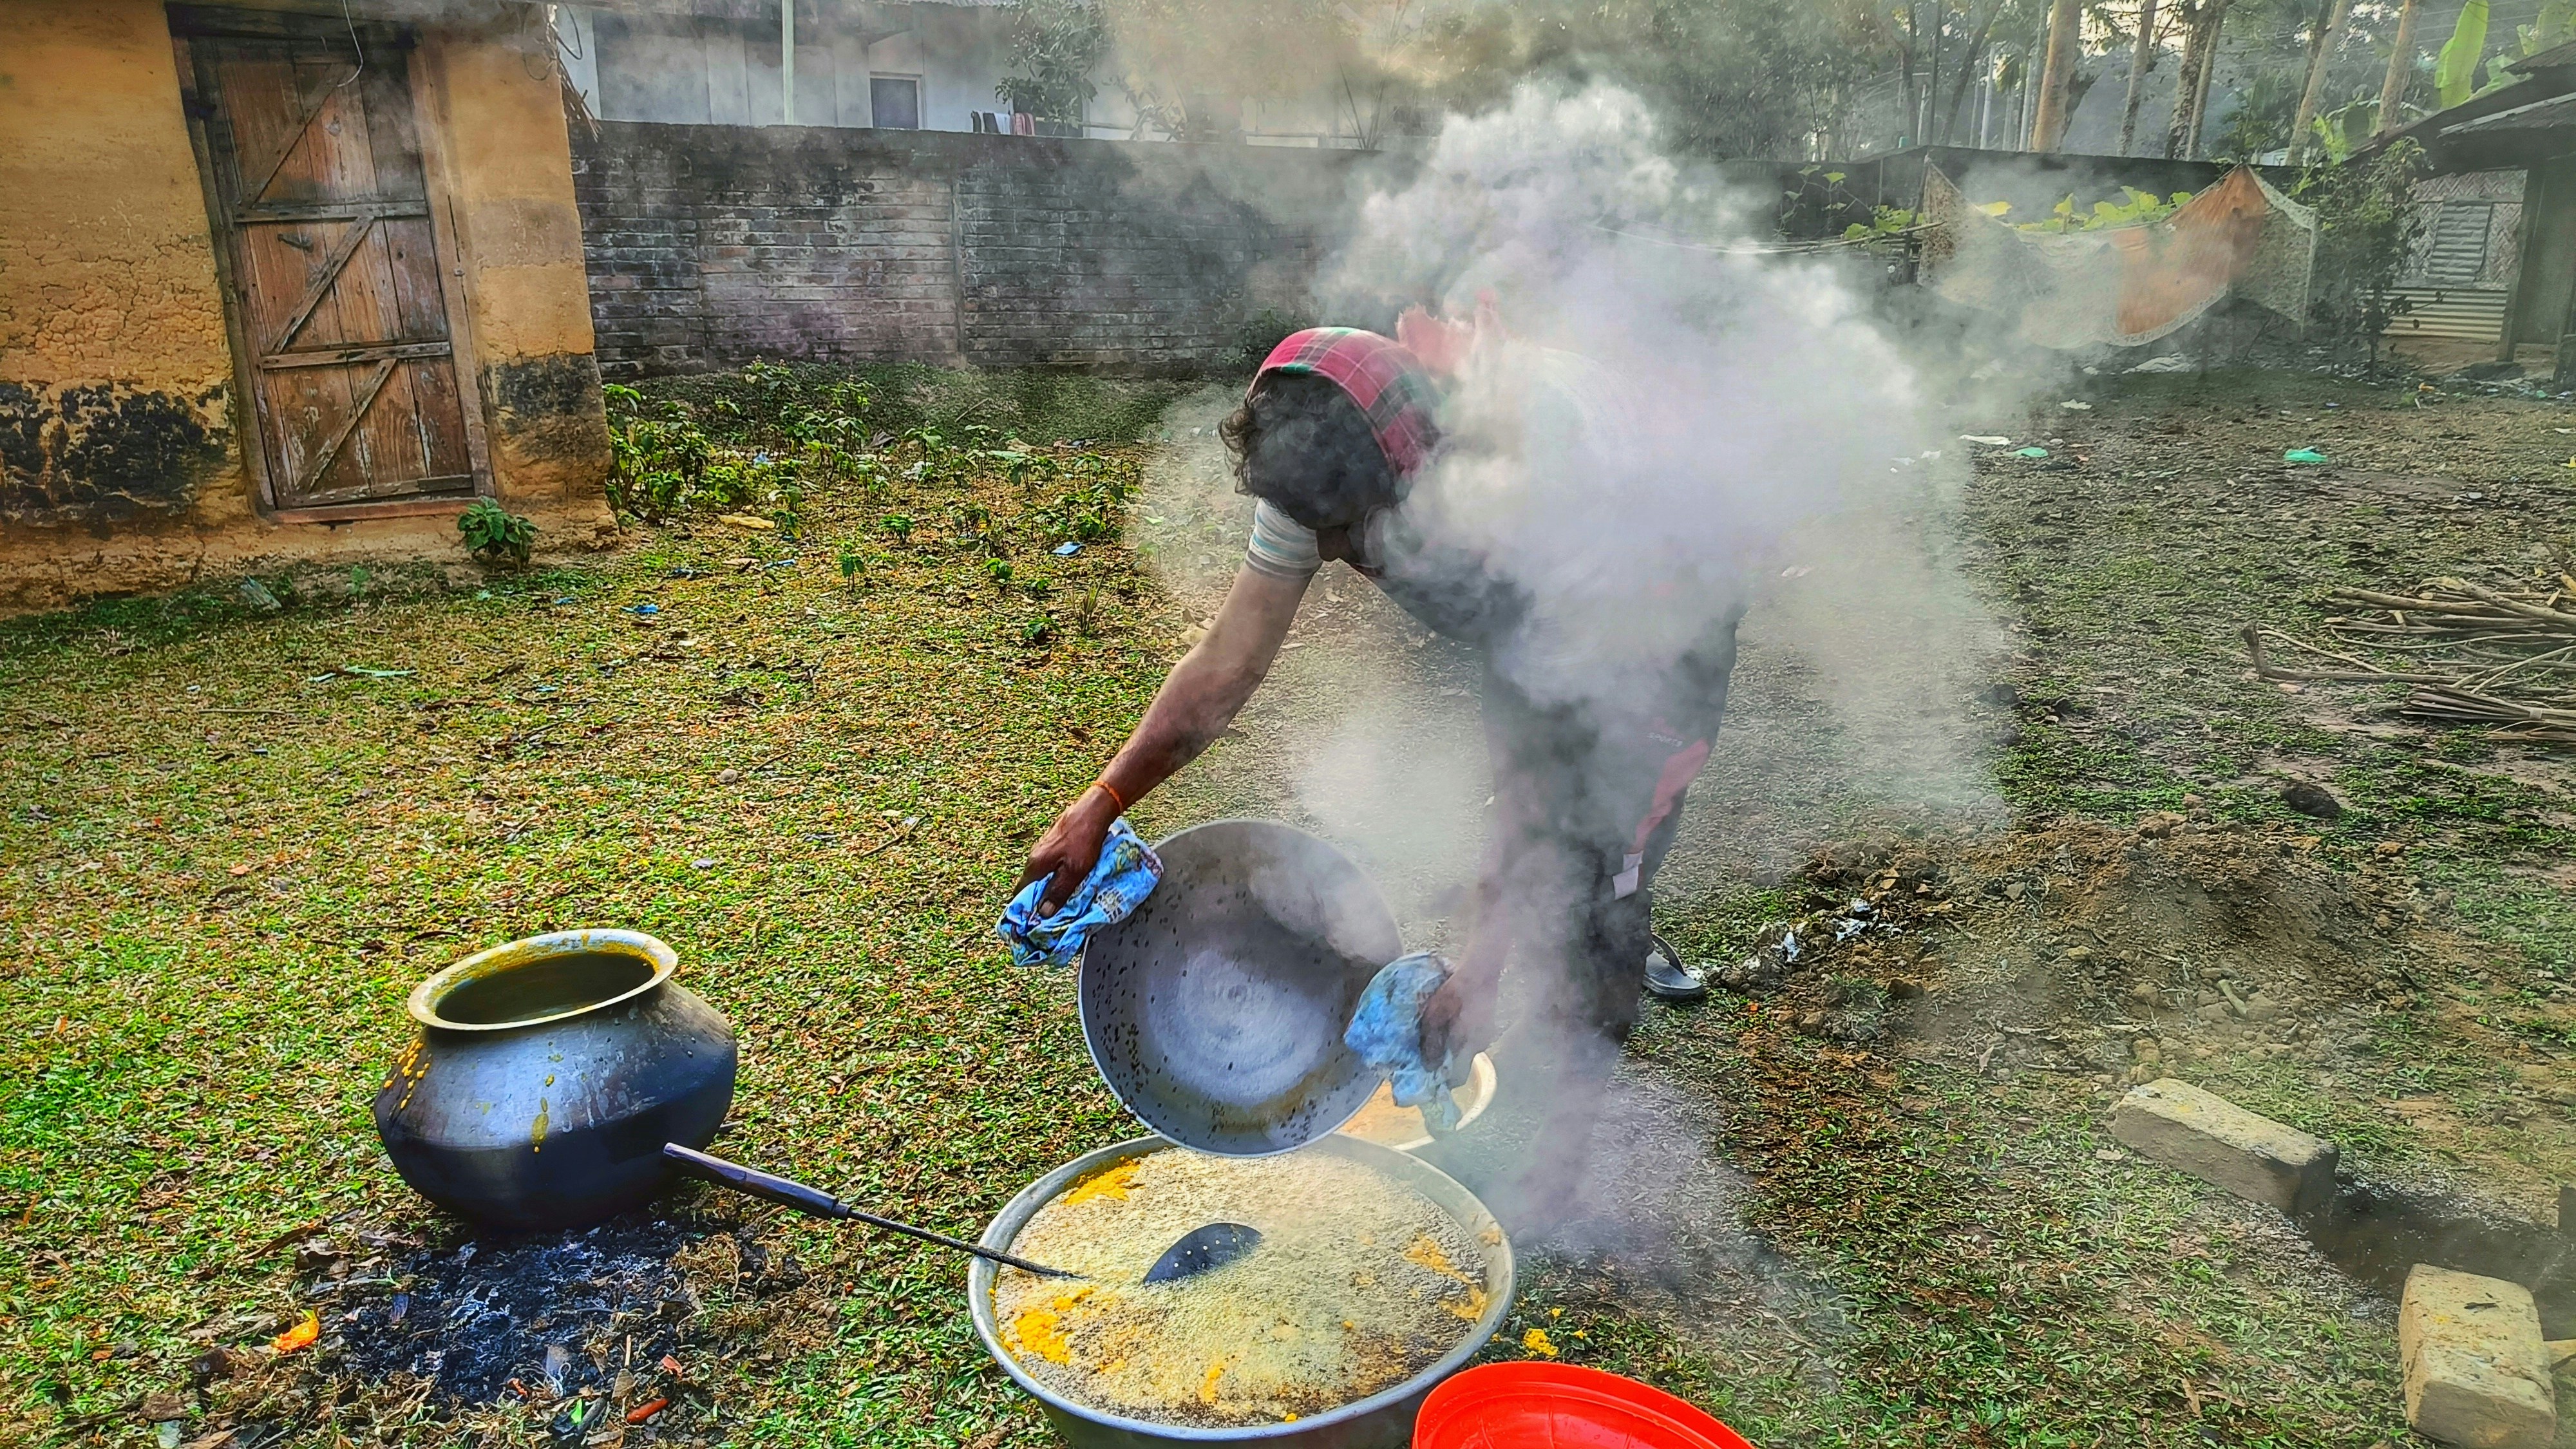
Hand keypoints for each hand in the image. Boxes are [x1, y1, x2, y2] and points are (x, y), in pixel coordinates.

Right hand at [1018, 787, 1118, 916]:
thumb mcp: (1074, 871)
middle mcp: (1035, 858)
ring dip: (1048, 890)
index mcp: (1035, 866)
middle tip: (1050, 917)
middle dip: (1038, 901)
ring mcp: (1043, 850)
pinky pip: (1050, 867)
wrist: (1092, 811)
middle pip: (1031, 886)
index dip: (1024, 910)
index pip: (1020, 893)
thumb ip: (1059, 891)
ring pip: (1041, 876)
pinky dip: (1055, 878)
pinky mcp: (1053, 845)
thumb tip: (1044, 913)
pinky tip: (1068, 883)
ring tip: (1060, 903)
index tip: (1030, 924)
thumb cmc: (1084, 841)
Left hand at [1417, 962, 1500, 1074]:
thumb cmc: (1455, 992)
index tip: (1428, 1078)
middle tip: (1427, 1055)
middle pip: (1461, 1064)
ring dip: (1452, 1048)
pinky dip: (1460, 1037)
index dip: (1442, 1081)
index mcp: (1468, 1047)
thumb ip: (1431, 1043)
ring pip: (1466, 1051)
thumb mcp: (1435, 1016)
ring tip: (1437, 1037)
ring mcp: (1486, 1035)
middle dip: (1445, 1063)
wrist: (1479, 971)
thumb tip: (1428, 1067)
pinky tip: (1451, 1024)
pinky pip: (1472, 1039)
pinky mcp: (1488, 1024)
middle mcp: (1480, 1046)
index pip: (1457, 1078)